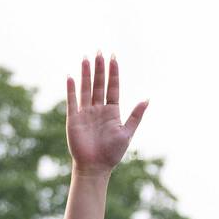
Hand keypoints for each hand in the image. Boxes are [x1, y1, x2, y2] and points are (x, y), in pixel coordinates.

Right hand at [66, 53, 147, 175]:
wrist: (95, 167)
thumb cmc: (112, 153)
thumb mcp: (127, 133)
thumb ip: (135, 115)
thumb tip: (147, 99)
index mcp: (112, 112)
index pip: (113, 87)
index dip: (113, 73)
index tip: (114, 57)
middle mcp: (98, 109)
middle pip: (99, 84)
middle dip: (99, 68)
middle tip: (99, 51)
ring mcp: (86, 113)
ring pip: (86, 89)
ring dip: (86, 74)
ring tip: (86, 58)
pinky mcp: (74, 119)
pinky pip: (72, 101)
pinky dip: (71, 89)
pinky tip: (71, 76)